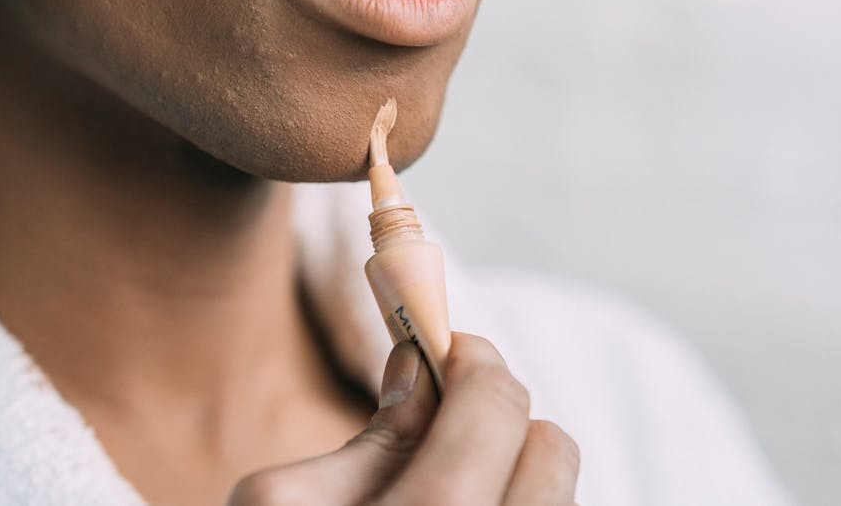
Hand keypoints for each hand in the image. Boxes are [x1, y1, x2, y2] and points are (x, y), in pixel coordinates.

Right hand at [227, 332, 579, 504]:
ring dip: (508, 475)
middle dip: (499, 417)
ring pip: (556, 501)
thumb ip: (368, 439)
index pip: (497, 405)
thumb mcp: (284, 505)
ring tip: (440, 486)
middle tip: (442, 417)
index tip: (445, 350)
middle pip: (553, 449)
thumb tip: (419, 366)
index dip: (470, 360)